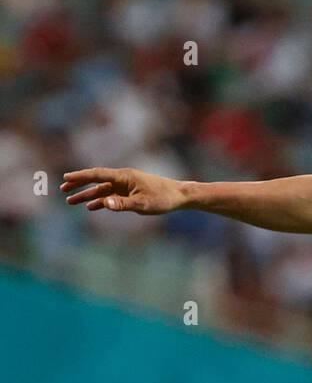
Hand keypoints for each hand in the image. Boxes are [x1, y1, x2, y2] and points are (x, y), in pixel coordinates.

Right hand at [61, 167, 184, 214]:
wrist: (178, 196)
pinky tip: (92, 207)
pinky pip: (111, 196)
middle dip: (78, 185)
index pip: (97, 174)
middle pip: (96, 180)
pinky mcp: (130, 193)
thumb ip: (122, 204)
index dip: (80, 176)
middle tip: (62, 189)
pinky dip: (101, 201)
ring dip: (87, 195)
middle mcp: (122, 179)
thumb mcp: (142, 204)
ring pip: (102, 190)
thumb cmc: (162, 198)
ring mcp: (126, 186)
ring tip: (70, 202)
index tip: (66, 178)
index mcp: (123, 176)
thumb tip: (104, 203)